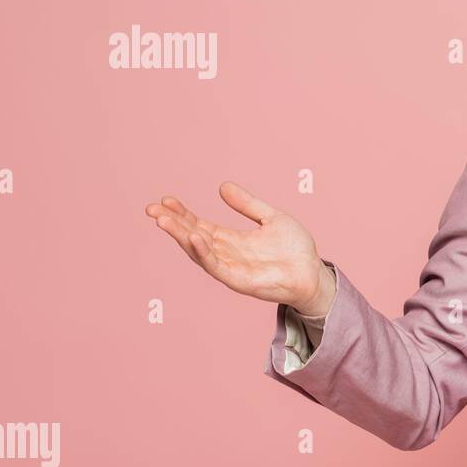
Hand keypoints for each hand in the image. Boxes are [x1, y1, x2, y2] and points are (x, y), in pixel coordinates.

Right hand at [144, 181, 335, 315]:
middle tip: (152, 209)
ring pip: (199, 252)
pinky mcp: (239, 280)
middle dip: (173, 224)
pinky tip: (193, 238)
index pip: (200, 225)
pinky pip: (216, 266)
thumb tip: (222, 186)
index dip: (183, 213)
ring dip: (180, 236)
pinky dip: (203, 253)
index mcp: (231, 240)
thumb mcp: (270, 217)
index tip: (166, 200)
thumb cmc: (295, 249)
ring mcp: (231, 268)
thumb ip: (247, 204)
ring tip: (163, 220)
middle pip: (192, 237)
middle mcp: (226, 254)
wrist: (314, 272)